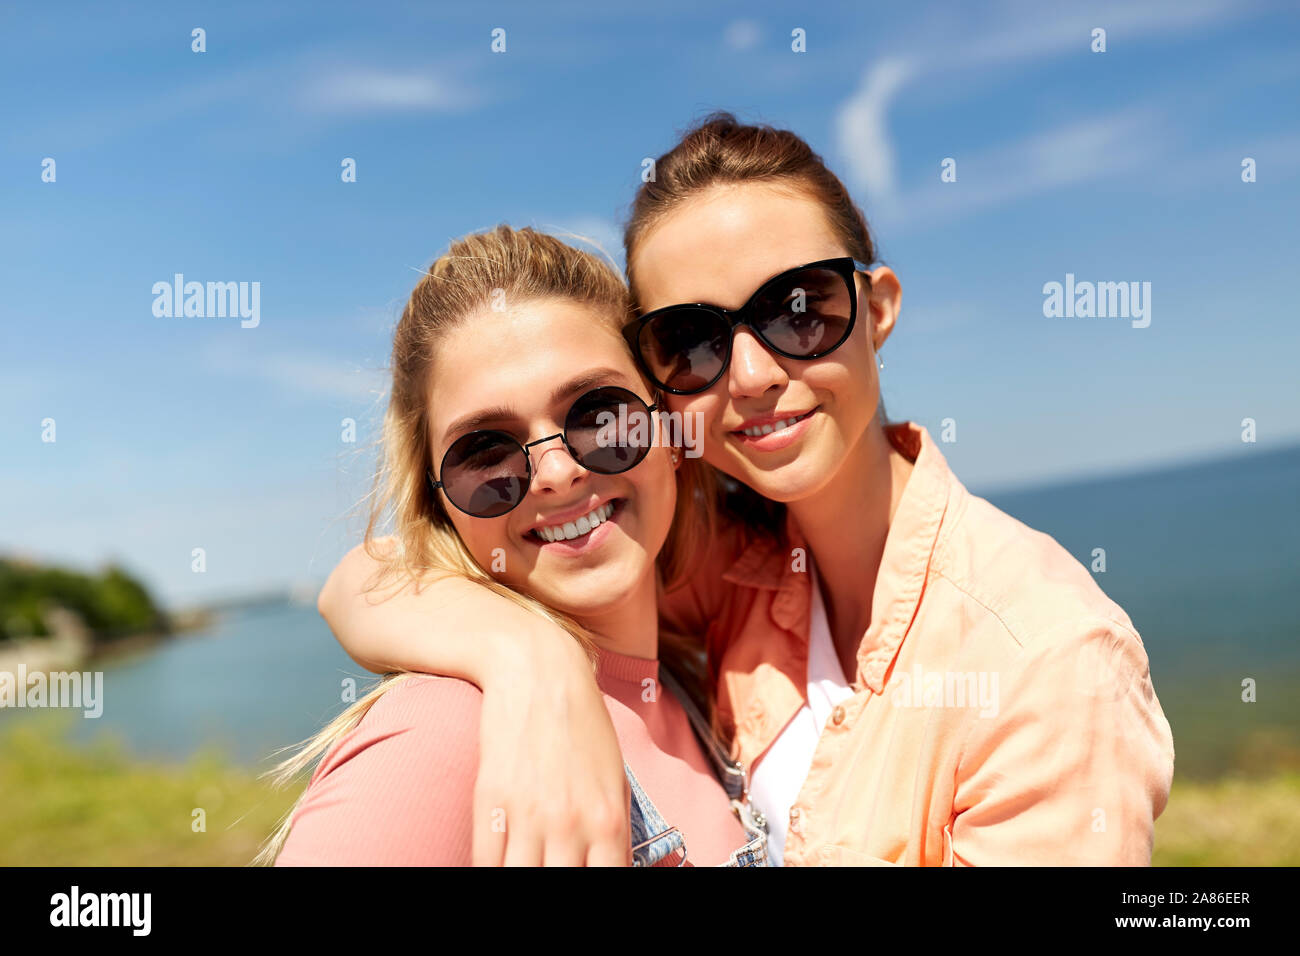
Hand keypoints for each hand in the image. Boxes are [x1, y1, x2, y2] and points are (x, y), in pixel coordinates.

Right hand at [472, 627, 630, 865]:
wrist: (540, 673)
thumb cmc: (584, 725)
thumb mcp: (615, 779)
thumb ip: (615, 834)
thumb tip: (610, 868)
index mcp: (608, 821)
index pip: (606, 884)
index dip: (592, 891)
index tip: (580, 883)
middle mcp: (570, 824)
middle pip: (558, 886)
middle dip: (556, 884)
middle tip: (551, 870)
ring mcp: (527, 815)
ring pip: (519, 880)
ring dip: (522, 877)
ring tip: (526, 864)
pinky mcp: (490, 801)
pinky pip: (485, 863)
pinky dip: (490, 870)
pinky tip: (500, 862)